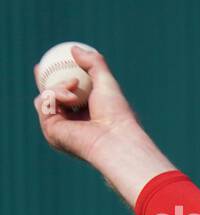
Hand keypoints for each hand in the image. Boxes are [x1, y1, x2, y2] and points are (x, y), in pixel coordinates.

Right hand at [33, 45, 141, 164]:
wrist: (114, 138)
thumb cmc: (116, 114)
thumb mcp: (106, 82)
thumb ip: (94, 63)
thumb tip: (74, 48)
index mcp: (87, 115)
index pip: (69, 97)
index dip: (59, 81)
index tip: (55, 65)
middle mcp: (72, 124)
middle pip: (51, 100)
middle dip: (44, 84)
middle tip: (40, 67)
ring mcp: (60, 128)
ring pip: (46, 97)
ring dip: (58, 85)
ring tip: (75, 85)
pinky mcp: (50, 131)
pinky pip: (43, 103)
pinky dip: (55, 94)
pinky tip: (70, 97)